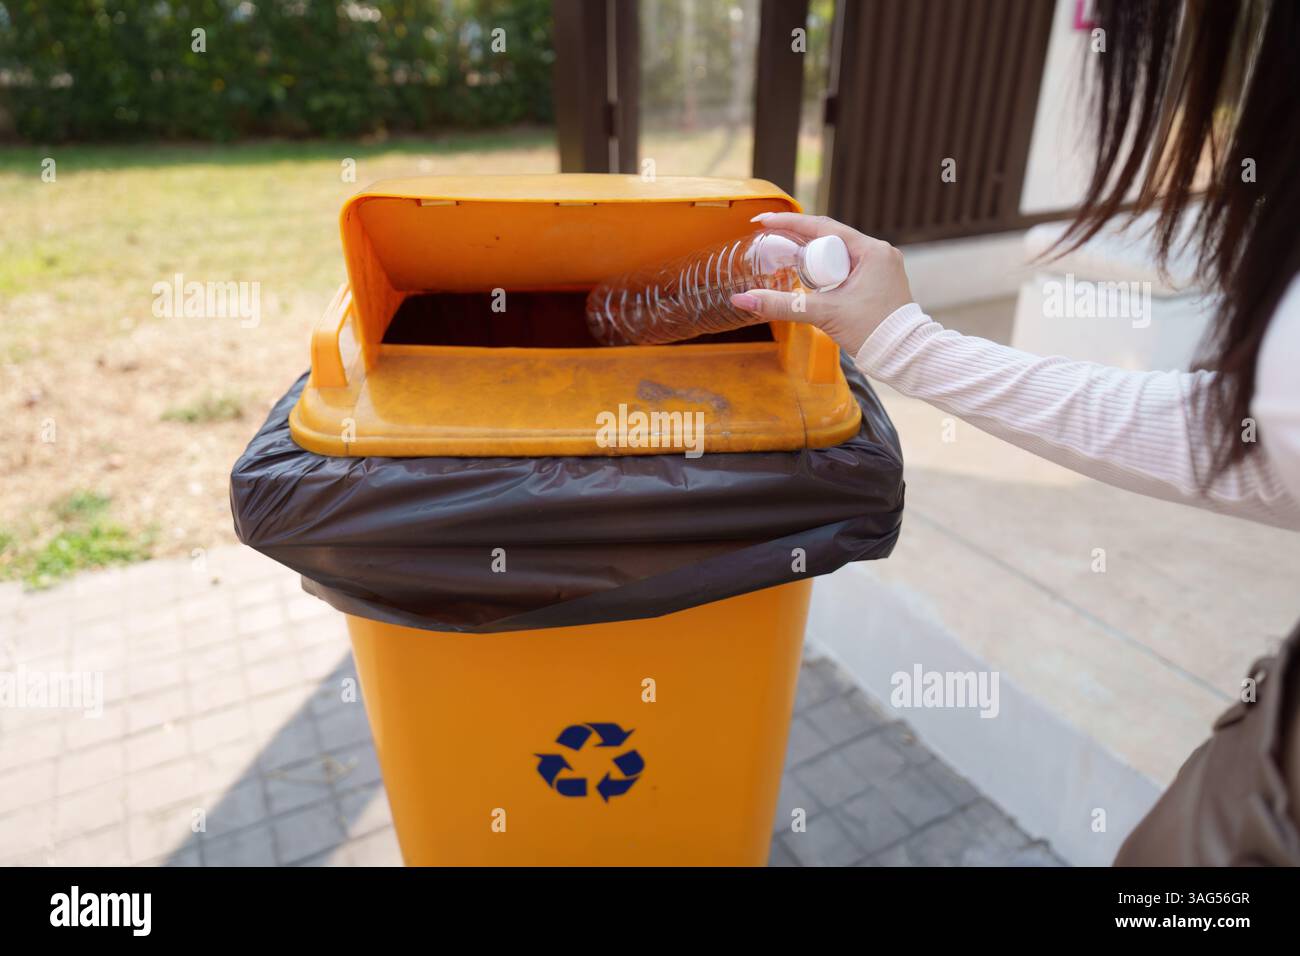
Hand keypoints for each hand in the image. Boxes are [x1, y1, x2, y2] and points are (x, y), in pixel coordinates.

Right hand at [730, 213, 913, 355]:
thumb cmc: (873, 332)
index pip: (823, 227)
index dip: (791, 224)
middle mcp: (879, 253)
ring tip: (786, 260)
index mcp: (870, 251)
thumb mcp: (823, 314)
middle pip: (830, 239)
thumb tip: (743, 300)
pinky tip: (810, 278)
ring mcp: (881, 268)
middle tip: (772, 245)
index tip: (765, 222)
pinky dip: (827, 270)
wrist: (904, 357)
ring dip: (813, 256)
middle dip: (799, 240)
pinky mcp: (879, 283)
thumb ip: (782, 305)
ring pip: (838, 254)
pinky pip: (847, 267)